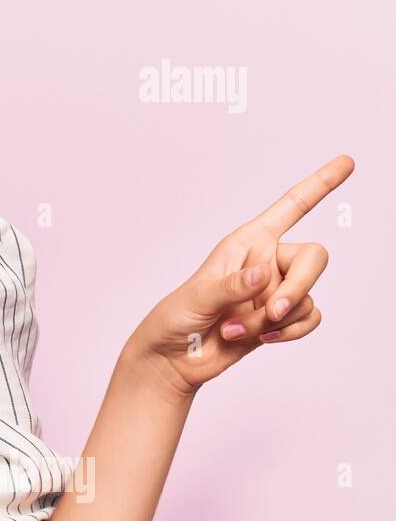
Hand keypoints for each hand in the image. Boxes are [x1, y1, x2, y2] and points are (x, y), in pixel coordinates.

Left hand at [126, 154, 354, 400]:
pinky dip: (289, 332)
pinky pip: (309, 318)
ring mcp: (274, 290)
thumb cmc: (175, 319)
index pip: (290, 208)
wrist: (174, 358)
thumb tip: (262, 274)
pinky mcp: (280, 318)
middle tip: (272, 311)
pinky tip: (259, 339)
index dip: (319, 185)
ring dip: (276, 319)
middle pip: (314, 258)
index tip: (346, 162)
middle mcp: (265, 262)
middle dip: (298, 287)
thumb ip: (230, 287)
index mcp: (245, 243)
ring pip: (307, 296)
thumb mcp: (196, 298)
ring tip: (235, 330)